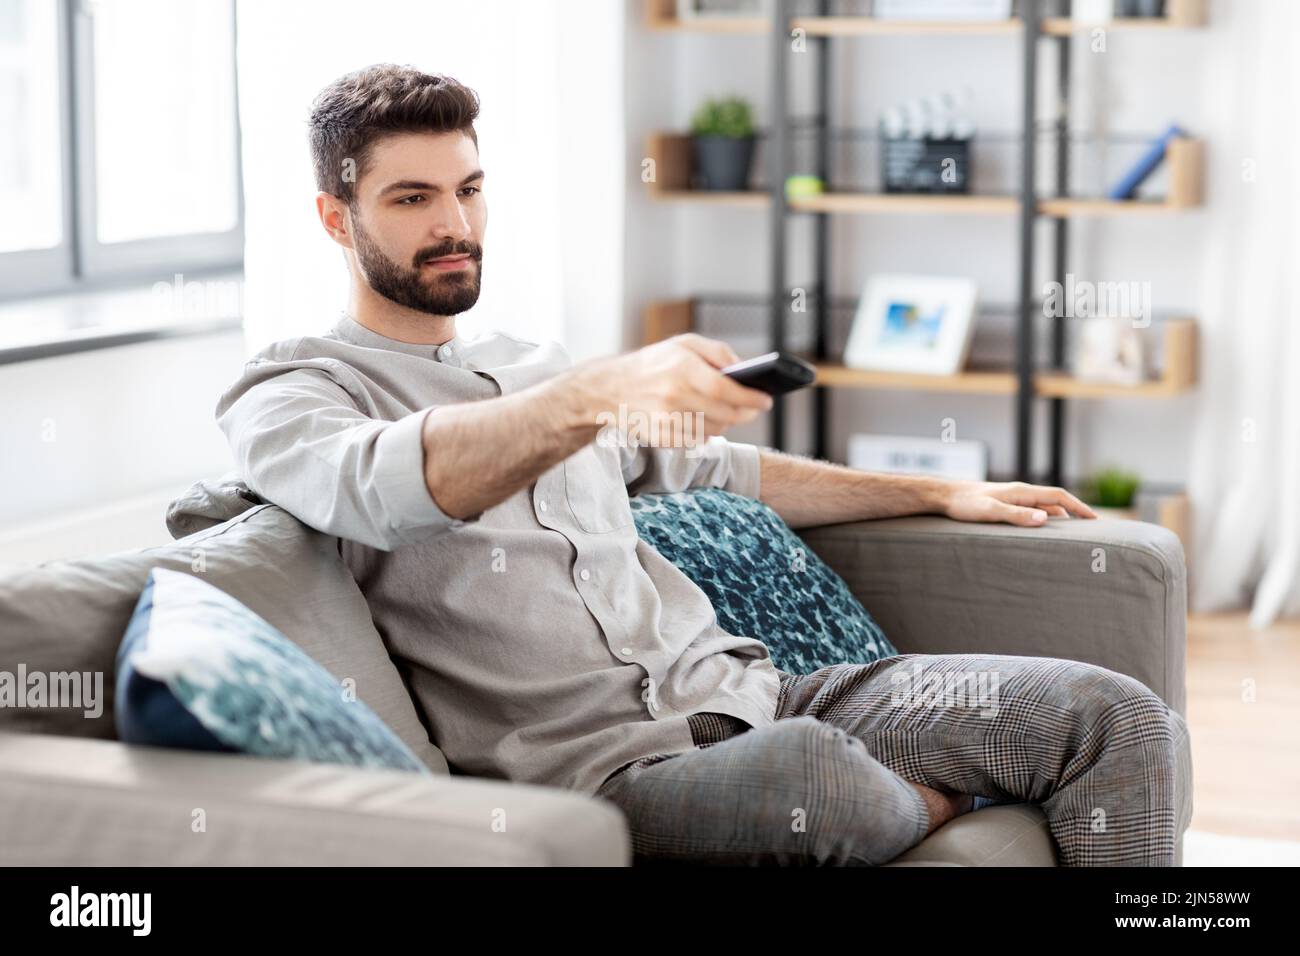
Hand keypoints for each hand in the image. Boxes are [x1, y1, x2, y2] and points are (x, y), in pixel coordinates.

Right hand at [566, 334, 772, 442]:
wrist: (610, 389)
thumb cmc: (653, 364)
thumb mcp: (683, 344)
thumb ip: (716, 352)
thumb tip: (743, 370)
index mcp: (681, 369)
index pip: (726, 388)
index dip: (750, 397)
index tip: (766, 401)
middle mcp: (674, 397)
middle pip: (726, 414)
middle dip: (746, 412)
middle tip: (755, 407)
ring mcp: (668, 421)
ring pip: (716, 430)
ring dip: (726, 421)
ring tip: (724, 409)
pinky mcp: (663, 439)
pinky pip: (699, 439)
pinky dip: (706, 430)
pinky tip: (701, 418)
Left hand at [940, 480, 1096, 526]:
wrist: (944, 496)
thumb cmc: (965, 504)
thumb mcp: (991, 511)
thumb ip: (1017, 515)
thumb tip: (1045, 519)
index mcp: (1022, 492)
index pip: (1059, 496)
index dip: (1079, 507)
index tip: (1096, 520)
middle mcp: (1021, 493)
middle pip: (1055, 503)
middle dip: (1074, 515)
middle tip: (1092, 531)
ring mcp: (1014, 499)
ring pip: (1043, 509)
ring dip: (1059, 520)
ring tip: (1073, 536)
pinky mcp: (1005, 506)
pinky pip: (1031, 513)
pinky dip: (1043, 522)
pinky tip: (1043, 534)